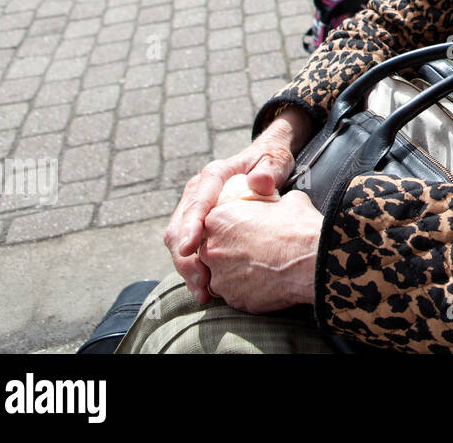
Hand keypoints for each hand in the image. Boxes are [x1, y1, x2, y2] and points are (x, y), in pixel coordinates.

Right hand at [163, 131, 297, 302]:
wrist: (267, 163)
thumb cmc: (271, 161)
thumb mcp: (275, 160)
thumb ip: (269, 169)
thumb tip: (260, 182)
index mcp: (214, 175)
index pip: (197, 202)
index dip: (190, 225)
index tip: (189, 247)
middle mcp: (197, 191)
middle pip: (179, 227)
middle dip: (185, 257)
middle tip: (201, 282)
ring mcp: (194, 208)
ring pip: (177, 242)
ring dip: (186, 268)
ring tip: (202, 292)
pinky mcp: (197, 224)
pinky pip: (187, 249)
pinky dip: (193, 269)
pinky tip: (205, 289)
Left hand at [200, 191, 322, 312]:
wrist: (312, 261)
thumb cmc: (299, 227)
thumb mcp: (287, 200)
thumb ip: (269, 200)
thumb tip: (276, 203)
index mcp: (218, 219)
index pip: (213, 223)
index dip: (231, 227)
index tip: (247, 229)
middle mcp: (210, 249)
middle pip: (212, 251)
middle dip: (229, 251)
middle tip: (254, 250)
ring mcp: (220, 278)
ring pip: (221, 275)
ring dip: (236, 272)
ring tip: (263, 268)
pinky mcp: (233, 300)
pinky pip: (236, 294)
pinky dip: (248, 290)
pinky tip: (268, 283)